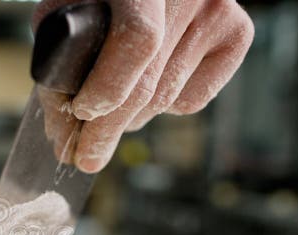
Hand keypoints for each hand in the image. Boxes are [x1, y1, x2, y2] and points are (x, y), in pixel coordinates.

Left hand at [34, 0, 254, 171]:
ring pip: (165, 100)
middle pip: (150, 83)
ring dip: (129, 119)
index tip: (82, 114)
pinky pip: (192, 100)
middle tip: (85, 156)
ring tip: (108, 113)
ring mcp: (218, 11)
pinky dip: (163, 107)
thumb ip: (60, 70)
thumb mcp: (63, 18)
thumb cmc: (94, 2)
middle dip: (108, 128)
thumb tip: (65, 137)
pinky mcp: (237, 34)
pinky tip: (148, 83)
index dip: (109, 85)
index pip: (137, 39)